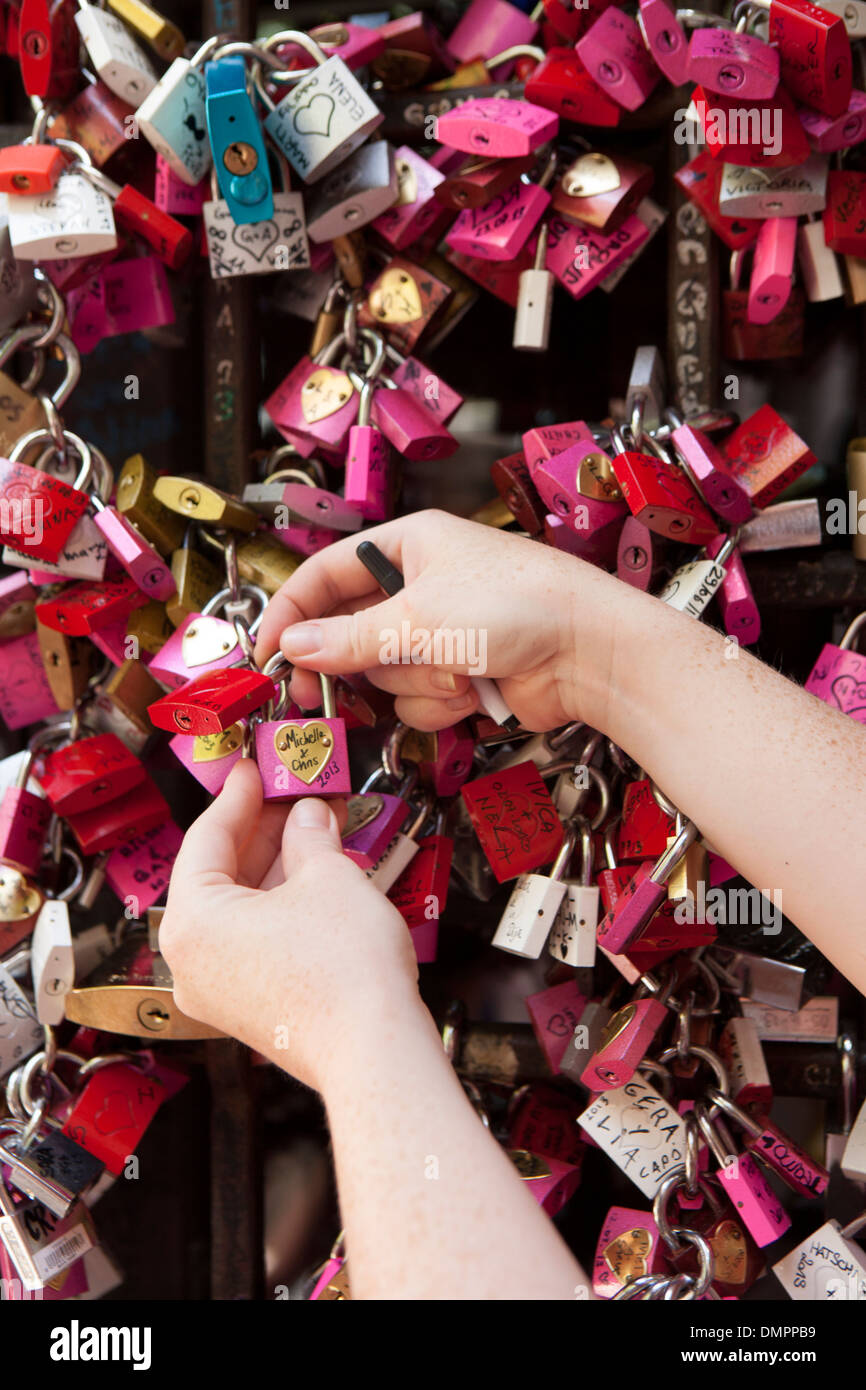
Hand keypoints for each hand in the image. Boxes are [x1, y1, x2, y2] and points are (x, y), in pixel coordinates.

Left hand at [159, 759, 419, 1091]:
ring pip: (242, 909)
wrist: (374, 1050)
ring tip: (319, 829)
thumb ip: (310, 836)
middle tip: (296, 794)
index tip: (255, 770)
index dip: (238, 796)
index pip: (207, 838)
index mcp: (192, 922)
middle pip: (221, 875)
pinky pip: (256, 939)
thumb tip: (308, 818)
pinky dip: (283, 904)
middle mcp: (194, 961)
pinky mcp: (251, 1006)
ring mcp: (220, 990)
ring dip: (280, 866)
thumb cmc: (343, 976)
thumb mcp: (328, 876)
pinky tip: (318, 876)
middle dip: (266, 831)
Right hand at [255, 510, 616, 732]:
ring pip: (384, 674)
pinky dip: (441, 701)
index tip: (265, 654)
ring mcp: (440, 633)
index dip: (290, 613)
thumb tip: (292, 646)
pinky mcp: (460, 673)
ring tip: (457, 669)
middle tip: (314, 696)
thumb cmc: (518, 606)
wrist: (591, 651)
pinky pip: (418, 699)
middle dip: (350, 665)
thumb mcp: (420, 616)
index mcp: (407, 546)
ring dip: (415, 682)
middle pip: (349, 634)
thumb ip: (349, 638)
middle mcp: (420, 586)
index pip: (325, 575)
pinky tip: (475, 690)